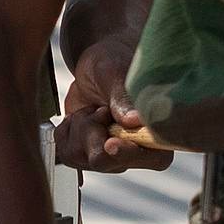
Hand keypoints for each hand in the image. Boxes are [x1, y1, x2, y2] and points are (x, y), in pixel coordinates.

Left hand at [56, 36, 171, 174]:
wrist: (95, 66)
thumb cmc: (113, 61)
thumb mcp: (115, 72)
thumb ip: (124, 96)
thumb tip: (135, 121)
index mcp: (157, 131)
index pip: (154, 158)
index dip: (131, 154)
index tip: (110, 142)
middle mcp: (136, 149)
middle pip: (106, 162)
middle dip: (92, 132)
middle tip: (99, 109)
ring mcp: (110, 155)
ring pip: (81, 158)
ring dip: (80, 127)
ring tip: (93, 109)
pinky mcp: (87, 154)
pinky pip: (66, 153)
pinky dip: (67, 131)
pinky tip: (83, 116)